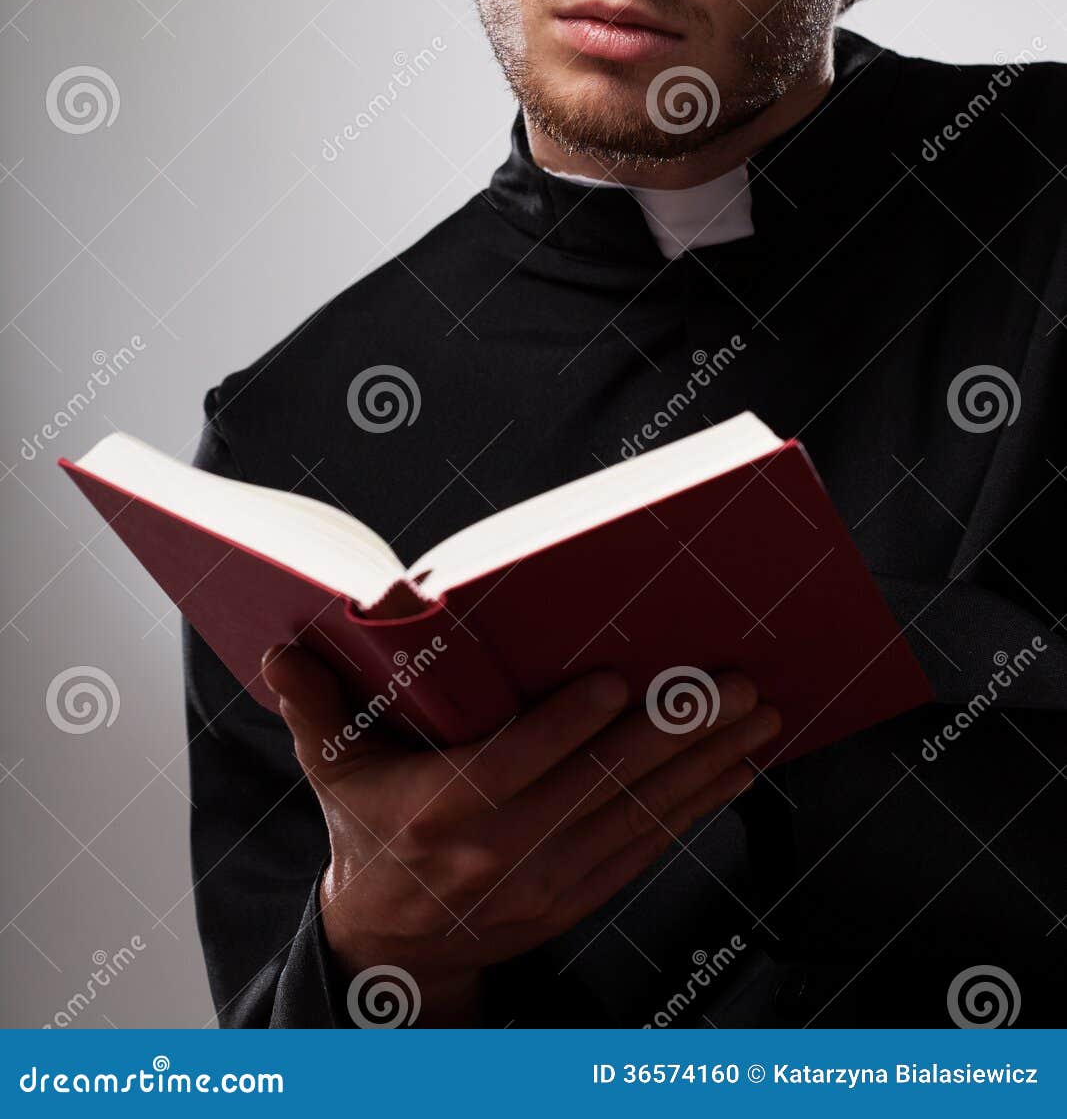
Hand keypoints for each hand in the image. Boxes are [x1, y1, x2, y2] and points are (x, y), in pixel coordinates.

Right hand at [261, 643, 780, 1025]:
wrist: (392, 945)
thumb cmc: (369, 833)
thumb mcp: (332, 772)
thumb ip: (314, 709)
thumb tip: (284, 650)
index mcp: (439, 810)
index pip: (513, 765)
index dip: (567, 726)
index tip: (618, 682)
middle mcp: (500, 850)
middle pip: (598, 786)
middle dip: (673, 734)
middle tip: (732, 684)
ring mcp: (547, 880)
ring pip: (639, 816)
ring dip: (705, 765)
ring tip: (757, 717)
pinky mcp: (578, 897)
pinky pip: (648, 848)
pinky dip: (697, 808)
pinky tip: (736, 770)